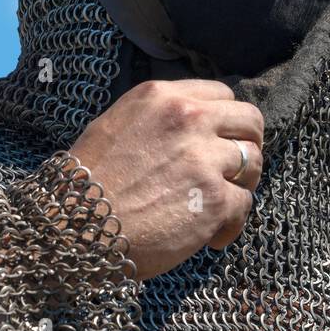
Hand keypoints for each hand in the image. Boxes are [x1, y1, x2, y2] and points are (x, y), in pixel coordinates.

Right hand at [67, 79, 263, 281]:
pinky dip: (232, 224)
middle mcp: (188, 119)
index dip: (225, 119)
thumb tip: (188, 128)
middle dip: (247, 144)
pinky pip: (244, 204)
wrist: (76, 226)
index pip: (221, 93)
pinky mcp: (216, 199)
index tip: (221, 139)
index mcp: (162, 97)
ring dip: (243, 184)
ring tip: (224, 204)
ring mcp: (205, 158)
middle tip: (235, 170)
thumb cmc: (87, 183)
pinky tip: (214, 237)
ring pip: (253, 161)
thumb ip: (158, 118)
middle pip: (250, 120)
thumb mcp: (115, 126)